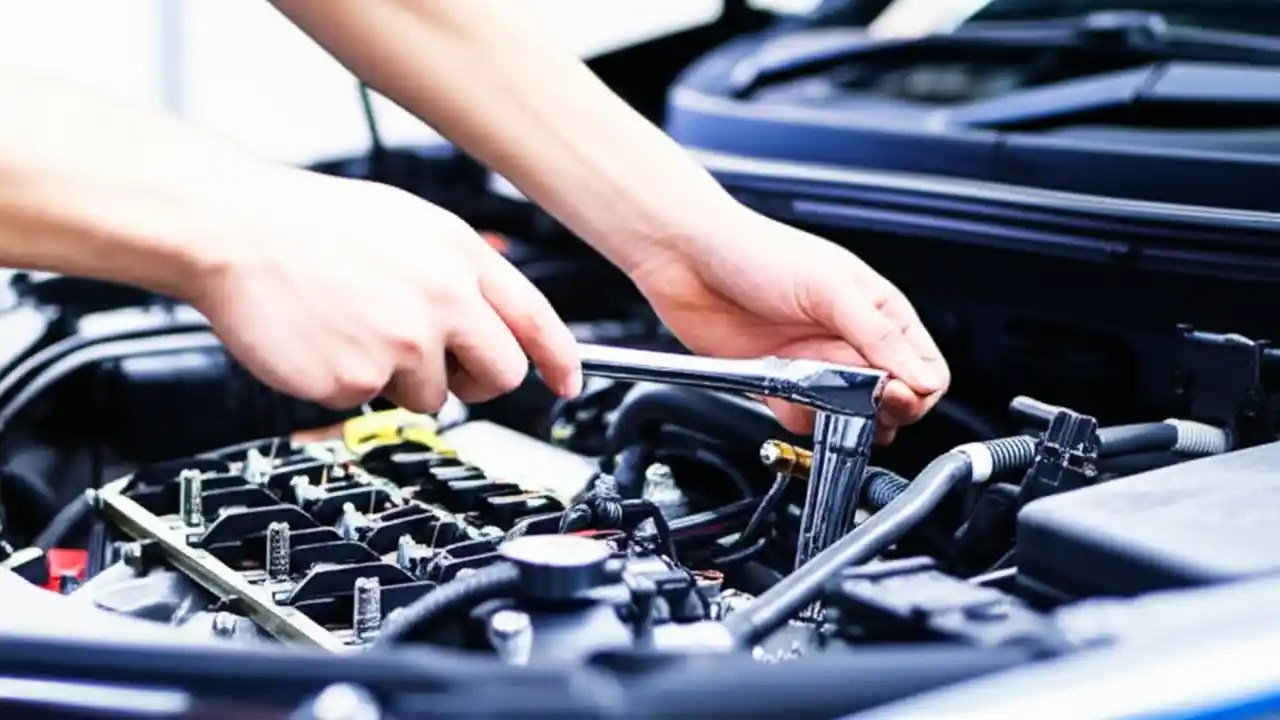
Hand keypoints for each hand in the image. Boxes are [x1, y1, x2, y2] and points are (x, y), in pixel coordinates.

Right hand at [184, 170, 580, 412]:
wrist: (237, 231)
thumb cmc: (316, 225)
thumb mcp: (412, 225)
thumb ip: (462, 273)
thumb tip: (496, 320)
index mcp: (461, 257)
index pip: (536, 319)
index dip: (560, 359)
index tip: (567, 382)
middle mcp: (442, 301)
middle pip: (501, 375)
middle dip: (478, 379)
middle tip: (441, 363)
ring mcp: (402, 346)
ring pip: (435, 398)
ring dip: (405, 379)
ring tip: (360, 330)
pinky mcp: (358, 381)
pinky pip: (374, 403)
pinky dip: (353, 383)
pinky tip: (329, 341)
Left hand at [629, 208, 948, 442]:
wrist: (688, 258)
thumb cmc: (758, 252)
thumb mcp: (831, 287)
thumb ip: (879, 336)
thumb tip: (923, 379)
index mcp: (878, 312)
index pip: (924, 369)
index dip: (917, 391)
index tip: (894, 395)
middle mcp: (850, 341)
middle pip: (890, 401)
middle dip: (878, 409)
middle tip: (854, 398)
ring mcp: (815, 364)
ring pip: (847, 416)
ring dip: (834, 416)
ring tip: (812, 391)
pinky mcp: (779, 383)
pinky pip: (801, 420)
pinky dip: (795, 418)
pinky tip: (782, 394)